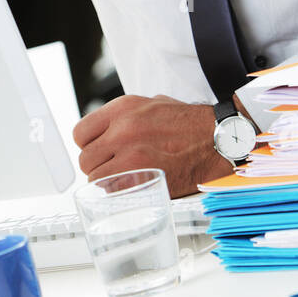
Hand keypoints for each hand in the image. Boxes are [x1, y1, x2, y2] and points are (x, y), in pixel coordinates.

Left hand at [73, 94, 231, 197]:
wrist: (217, 138)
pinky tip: (133, 186)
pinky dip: (119, 193)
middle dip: (96, 166)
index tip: (97, 151)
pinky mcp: (143, 177)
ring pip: (96, 178)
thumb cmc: (189, 123)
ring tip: (124, 178)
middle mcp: (122, 130)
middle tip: (111, 167)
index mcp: (122, 109)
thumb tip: (105, 130)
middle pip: (86, 158)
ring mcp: (131, 155)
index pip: (80, 133)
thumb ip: (124, 117)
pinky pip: (113, 191)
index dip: (88, 145)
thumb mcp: (151, 103)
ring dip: (106, 181)